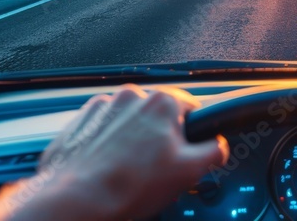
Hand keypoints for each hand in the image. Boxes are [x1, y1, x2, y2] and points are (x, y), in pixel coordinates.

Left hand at [0, 84, 228, 220]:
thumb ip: (213, 151)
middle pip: (158, 115)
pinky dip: (106, 143)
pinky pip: (102, 129)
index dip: (193, 131)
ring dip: (132, 139)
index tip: (188, 148)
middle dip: (160, 137)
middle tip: (157, 168)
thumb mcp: (190, 172)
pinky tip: (108, 167)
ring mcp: (102, 107)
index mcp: (162, 102)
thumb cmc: (129, 186)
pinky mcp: (79, 122)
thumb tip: (218, 146)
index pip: (192, 107)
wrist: (78, 200)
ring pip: (128, 121)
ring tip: (128, 171)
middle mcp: (131, 96)